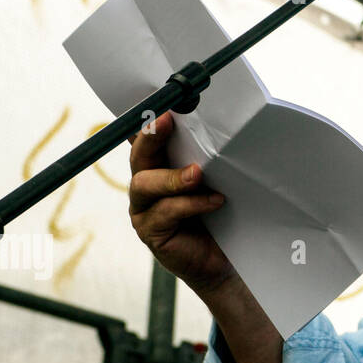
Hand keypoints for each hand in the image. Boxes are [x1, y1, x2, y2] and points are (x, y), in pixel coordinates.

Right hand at [127, 111, 236, 298]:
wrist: (224, 258)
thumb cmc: (219, 213)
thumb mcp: (215, 179)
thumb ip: (209, 156)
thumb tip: (223, 125)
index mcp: (159, 165)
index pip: (147, 137)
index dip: (148, 120)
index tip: (161, 104)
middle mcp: (145, 184)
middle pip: (138, 156)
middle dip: (150, 137)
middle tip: (166, 122)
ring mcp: (144, 209)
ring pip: (145, 184)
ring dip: (172, 177)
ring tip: (197, 173)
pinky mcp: (151, 232)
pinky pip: (165, 212)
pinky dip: (190, 204)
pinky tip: (214, 201)